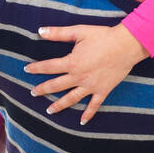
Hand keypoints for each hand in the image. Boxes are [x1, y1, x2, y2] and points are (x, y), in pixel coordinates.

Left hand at [23, 23, 150, 124]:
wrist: (126, 45)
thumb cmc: (103, 36)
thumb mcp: (79, 32)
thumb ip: (58, 33)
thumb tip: (40, 31)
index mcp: (72, 62)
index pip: (49, 67)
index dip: (37, 68)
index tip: (27, 70)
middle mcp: (79, 77)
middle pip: (57, 85)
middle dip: (43, 89)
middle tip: (33, 93)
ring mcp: (90, 86)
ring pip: (71, 98)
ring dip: (59, 105)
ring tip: (49, 111)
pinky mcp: (102, 90)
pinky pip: (94, 105)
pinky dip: (88, 114)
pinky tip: (82, 122)